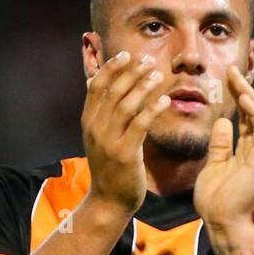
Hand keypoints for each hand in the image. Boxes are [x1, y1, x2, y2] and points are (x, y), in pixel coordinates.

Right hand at [82, 50, 167, 214]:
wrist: (109, 199)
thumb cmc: (109, 166)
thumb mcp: (99, 136)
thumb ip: (101, 112)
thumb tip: (97, 84)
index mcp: (88, 121)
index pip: (96, 86)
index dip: (110, 68)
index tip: (126, 54)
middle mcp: (95, 128)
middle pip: (113, 92)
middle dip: (131, 72)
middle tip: (148, 59)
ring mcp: (109, 141)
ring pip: (126, 105)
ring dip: (143, 87)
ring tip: (158, 75)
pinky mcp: (125, 154)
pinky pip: (140, 125)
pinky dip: (152, 110)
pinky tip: (164, 101)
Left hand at [194, 66, 253, 233]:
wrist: (220, 221)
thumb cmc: (215, 198)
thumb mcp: (214, 163)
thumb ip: (220, 143)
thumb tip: (223, 121)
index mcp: (247, 151)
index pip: (245, 117)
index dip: (237, 97)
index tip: (227, 79)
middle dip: (244, 90)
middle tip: (232, 70)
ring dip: (250, 96)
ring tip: (237, 78)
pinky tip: (243, 96)